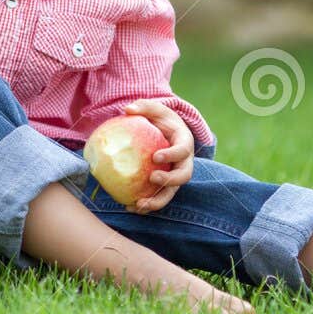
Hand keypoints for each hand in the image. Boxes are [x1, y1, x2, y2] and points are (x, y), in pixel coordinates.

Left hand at [122, 99, 194, 213]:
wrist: (167, 131)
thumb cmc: (160, 119)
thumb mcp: (155, 109)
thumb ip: (143, 106)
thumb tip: (127, 109)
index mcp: (184, 143)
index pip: (183, 151)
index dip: (172, 155)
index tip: (156, 157)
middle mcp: (184, 162)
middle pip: (183, 176)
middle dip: (169, 181)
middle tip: (152, 179)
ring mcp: (176, 175)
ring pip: (171, 193)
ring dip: (157, 201)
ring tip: (139, 205)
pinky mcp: (165, 185)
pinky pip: (158, 197)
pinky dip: (146, 205)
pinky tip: (130, 207)